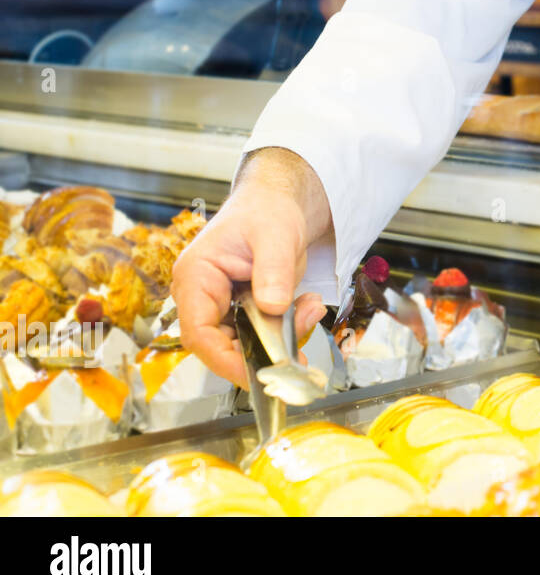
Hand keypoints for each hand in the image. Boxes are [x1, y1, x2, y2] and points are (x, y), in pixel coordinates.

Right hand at [172, 148, 331, 385]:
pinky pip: (260, 333)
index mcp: (195, 277)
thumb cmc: (267, 211)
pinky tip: (305, 307)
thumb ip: (272, 271)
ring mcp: (221, 306)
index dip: (224, 359)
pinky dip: (285, 328)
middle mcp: (201, 297)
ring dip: (280, 336)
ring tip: (309, 309)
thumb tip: (272, 306)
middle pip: (221, 345)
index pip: (198, 333)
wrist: (278, 204)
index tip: (258, 371)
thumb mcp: (275, 235)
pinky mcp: (242, 311)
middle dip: (262, 348)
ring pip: (244, 343)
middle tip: (300, 337)